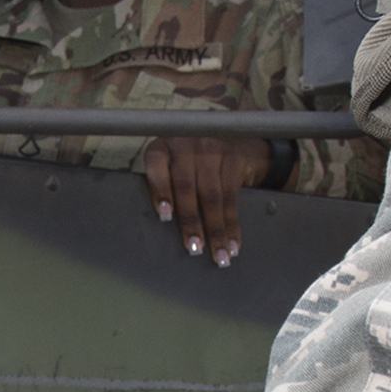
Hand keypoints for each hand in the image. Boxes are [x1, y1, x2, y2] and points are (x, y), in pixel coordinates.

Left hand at [143, 136, 275, 267]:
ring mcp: (211, 148)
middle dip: (191, 221)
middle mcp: (186, 143)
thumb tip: (163, 228)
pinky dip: (232, 223)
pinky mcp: (233, 158)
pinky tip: (232, 241)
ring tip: (218, 253)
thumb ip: (164, 185)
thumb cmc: (189, 160)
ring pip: (211, 196)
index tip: (165, 214)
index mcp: (163, 146)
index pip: (157, 164)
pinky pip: (232, 196)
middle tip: (194, 247)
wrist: (228, 137)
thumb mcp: (171, 163)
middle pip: (186, 186)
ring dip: (216, 230)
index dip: (160, 189)